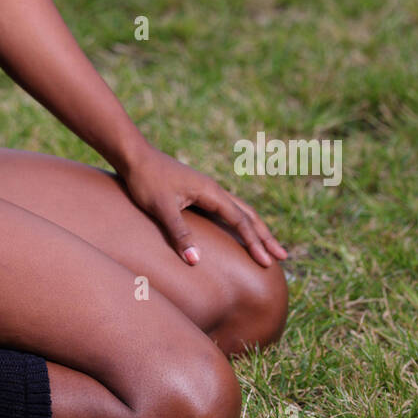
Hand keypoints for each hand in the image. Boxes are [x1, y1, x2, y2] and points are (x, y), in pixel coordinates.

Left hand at [122, 143, 287, 267]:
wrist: (134, 155)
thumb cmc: (146, 180)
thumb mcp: (161, 208)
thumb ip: (179, 233)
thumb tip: (196, 261)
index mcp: (211, 192)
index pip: (239, 221)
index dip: (254, 242)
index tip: (266, 262)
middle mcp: (214, 189)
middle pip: (247, 214)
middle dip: (265, 236)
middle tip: (282, 256)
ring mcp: (207, 189)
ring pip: (239, 210)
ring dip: (255, 228)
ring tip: (268, 245)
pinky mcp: (198, 191)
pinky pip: (227, 208)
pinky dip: (240, 221)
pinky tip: (238, 229)